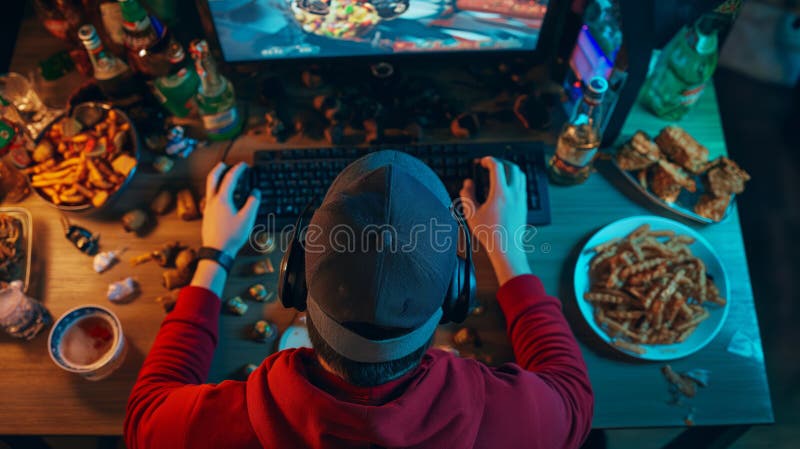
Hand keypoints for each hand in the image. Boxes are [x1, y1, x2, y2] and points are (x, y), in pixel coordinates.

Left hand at [202, 162, 260, 257]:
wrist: (216, 251)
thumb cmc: (231, 236)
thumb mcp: (247, 219)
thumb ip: (252, 203)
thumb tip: (255, 192)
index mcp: (222, 200)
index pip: (230, 179)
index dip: (237, 170)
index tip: (243, 165)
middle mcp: (212, 201)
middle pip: (212, 178)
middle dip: (219, 169)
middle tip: (225, 164)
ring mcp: (208, 208)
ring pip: (209, 187)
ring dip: (216, 179)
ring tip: (222, 177)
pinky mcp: (207, 215)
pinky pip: (210, 196)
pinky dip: (215, 190)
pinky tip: (221, 196)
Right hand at [459, 156, 530, 284]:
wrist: (506, 248)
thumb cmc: (490, 233)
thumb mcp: (471, 214)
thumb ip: (467, 195)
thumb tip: (468, 184)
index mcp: (500, 193)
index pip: (497, 166)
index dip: (488, 160)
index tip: (482, 162)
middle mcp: (514, 194)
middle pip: (512, 166)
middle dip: (500, 161)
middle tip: (490, 164)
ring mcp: (521, 199)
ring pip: (520, 174)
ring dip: (510, 169)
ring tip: (499, 172)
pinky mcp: (524, 205)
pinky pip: (522, 185)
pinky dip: (515, 179)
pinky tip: (506, 186)